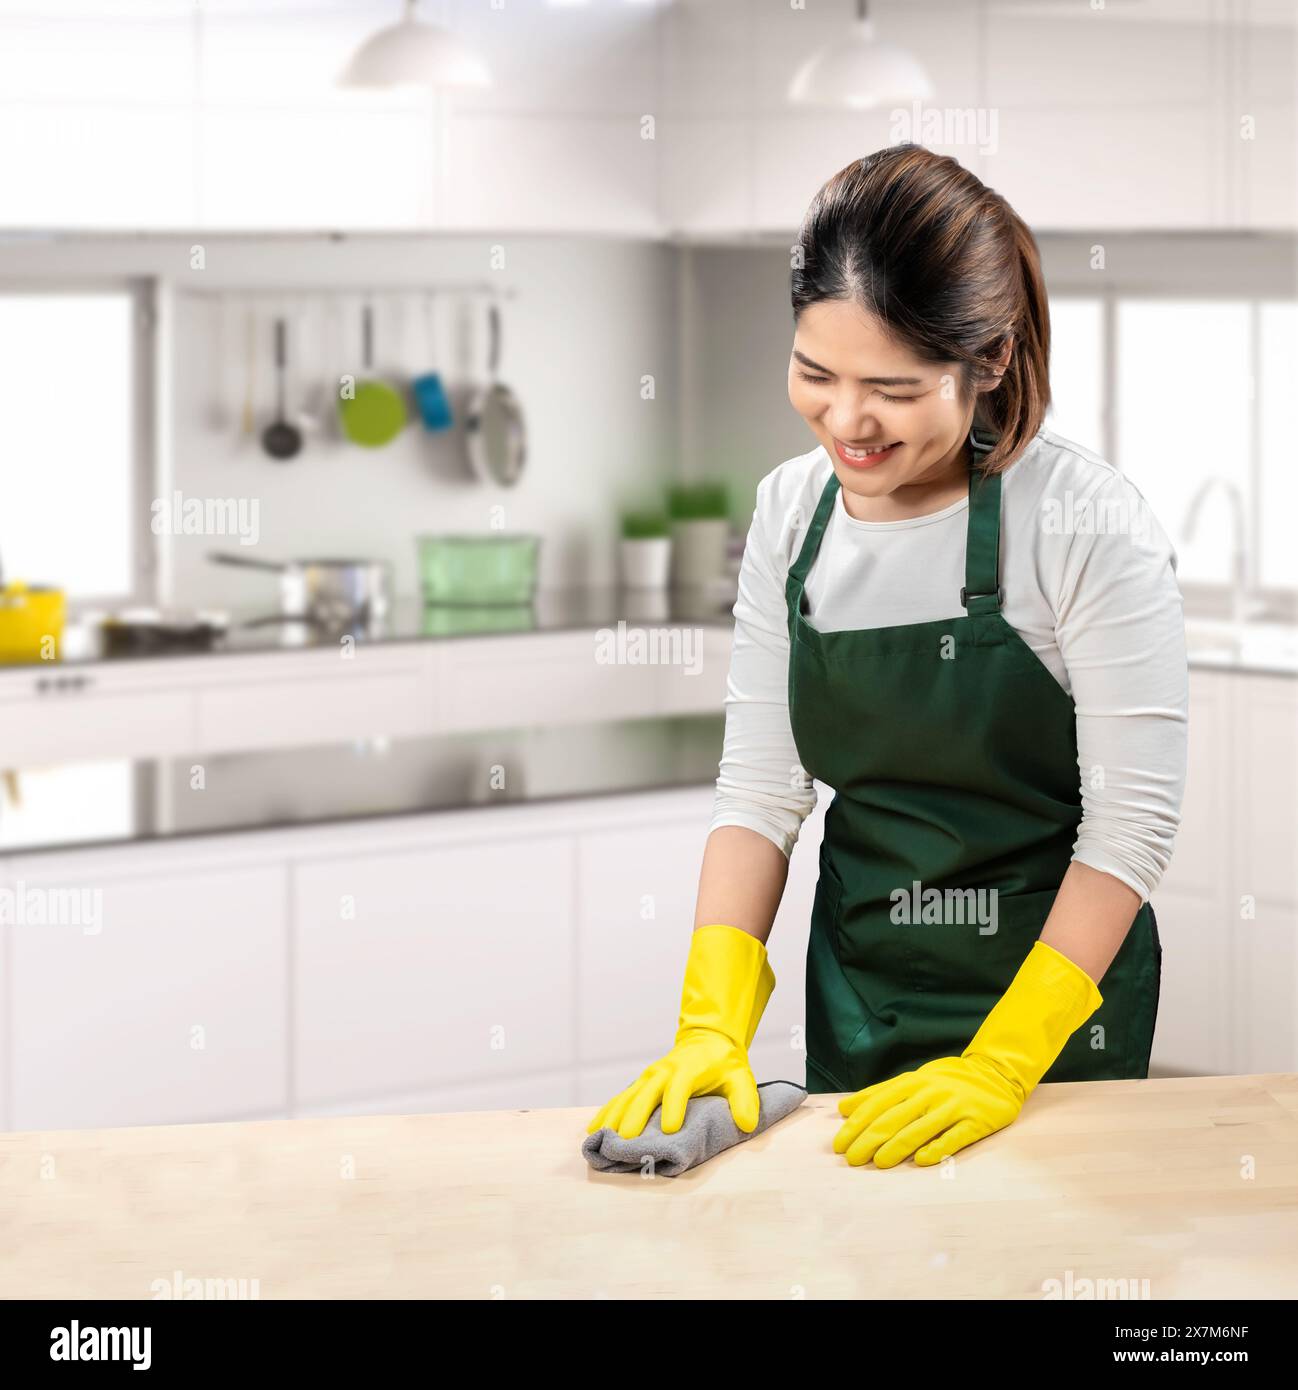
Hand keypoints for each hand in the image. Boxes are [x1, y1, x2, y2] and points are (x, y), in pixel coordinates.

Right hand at [585, 923, 774, 1140]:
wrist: (707, 1040)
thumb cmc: (724, 1063)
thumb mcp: (740, 1078)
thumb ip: (744, 1101)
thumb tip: (747, 1124)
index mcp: (688, 1070)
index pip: (679, 1088)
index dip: (674, 1107)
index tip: (669, 1129)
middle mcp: (664, 1071)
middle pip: (646, 1093)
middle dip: (636, 1116)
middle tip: (627, 1139)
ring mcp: (649, 1076)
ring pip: (628, 1096)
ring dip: (615, 1116)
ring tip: (603, 1137)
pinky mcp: (641, 1083)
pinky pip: (620, 1097)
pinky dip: (607, 1111)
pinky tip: (594, 1127)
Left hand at [832, 940, 1103, 1168]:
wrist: (996, 1073)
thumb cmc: (948, 1080)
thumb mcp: (913, 1080)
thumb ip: (880, 1094)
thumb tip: (844, 1109)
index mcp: (912, 1081)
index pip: (878, 1104)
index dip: (857, 1124)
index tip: (840, 1144)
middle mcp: (929, 1092)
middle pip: (893, 1117)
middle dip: (869, 1139)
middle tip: (852, 1159)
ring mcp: (952, 1106)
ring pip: (919, 1128)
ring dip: (896, 1147)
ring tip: (878, 1163)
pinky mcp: (975, 1121)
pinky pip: (953, 1137)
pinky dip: (937, 1148)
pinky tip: (922, 1161)